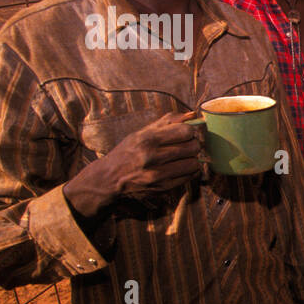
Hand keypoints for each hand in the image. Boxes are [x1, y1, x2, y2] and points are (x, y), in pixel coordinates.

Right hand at [64, 112, 201, 217]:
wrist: (109, 178)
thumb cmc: (128, 152)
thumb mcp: (142, 133)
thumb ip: (167, 122)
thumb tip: (193, 115)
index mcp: (147, 139)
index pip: (186, 131)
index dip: (189, 131)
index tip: (184, 134)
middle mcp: (153, 157)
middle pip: (193, 147)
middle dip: (192, 144)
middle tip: (185, 145)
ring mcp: (158, 174)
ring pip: (194, 163)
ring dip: (191, 159)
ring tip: (182, 158)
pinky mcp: (163, 188)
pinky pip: (190, 177)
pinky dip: (189, 171)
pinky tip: (179, 168)